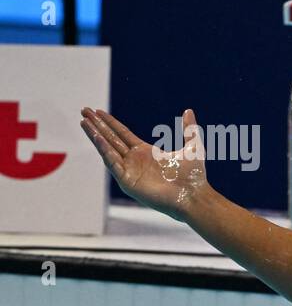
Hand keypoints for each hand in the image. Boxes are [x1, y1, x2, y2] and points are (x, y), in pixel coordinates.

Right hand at [79, 107, 208, 220]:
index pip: (122, 134)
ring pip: (107, 149)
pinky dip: (104, 150)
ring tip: (84, 122)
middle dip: (97, 125)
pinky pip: (113, 163)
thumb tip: (189, 110)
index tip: (98, 112)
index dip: (110, 123)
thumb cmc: (194, 176)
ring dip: (95, 135)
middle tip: (84, 110)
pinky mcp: (127, 181)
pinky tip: (97, 138)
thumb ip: (188, 129)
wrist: (194, 195)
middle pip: (111, 138)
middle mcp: (135, 161)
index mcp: (145, 152)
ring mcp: (130, 171)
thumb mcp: (192, 146)